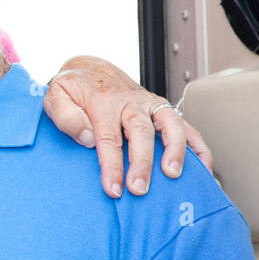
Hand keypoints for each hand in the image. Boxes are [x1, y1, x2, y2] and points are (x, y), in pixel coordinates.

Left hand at [43, 56, 213, 197]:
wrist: (90, 71)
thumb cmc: (73, 89)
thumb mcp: (55, 96)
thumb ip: (65, 115)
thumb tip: (86, 137)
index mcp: (104, 103)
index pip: (109, 138)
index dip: (112, 165)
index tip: (114, 188)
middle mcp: (131, 103)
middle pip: (141, 132)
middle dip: (142, 162)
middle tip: (140, 188)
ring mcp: (150, 105)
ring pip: (170, 124)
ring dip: (175, 150)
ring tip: (174, 174)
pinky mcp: (162, 111)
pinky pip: (187, 127)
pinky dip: (198, 146)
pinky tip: (203, 168)